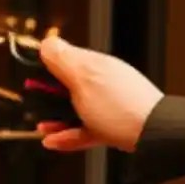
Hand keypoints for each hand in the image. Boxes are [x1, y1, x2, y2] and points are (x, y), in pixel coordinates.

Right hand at [36, 36, 162, 152]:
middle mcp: (103, 82)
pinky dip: (68, 135)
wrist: (153, 135)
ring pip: (76, 110)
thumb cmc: (121, 106)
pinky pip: (85, 129)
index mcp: (96, 65)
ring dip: (56, 119)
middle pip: (68, 87)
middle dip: (49, 98)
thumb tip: (46, 42)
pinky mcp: (113, 126)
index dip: (45, 68)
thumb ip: (63, 60)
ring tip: (44, 127)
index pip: (65, 58)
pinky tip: (54, 141)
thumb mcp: (83, 78)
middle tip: (36, 107)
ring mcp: (109, 105)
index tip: (31, 80)